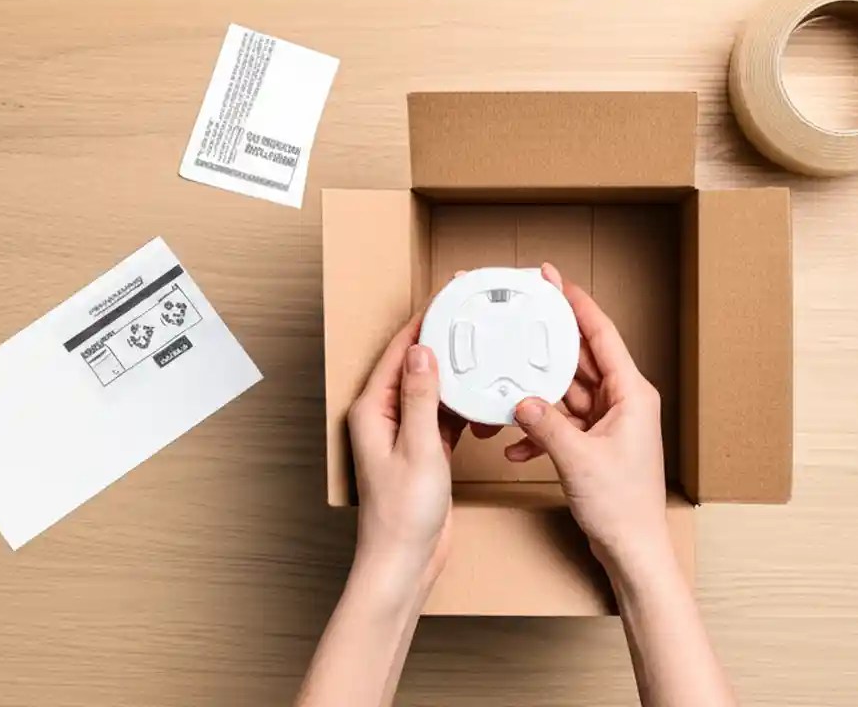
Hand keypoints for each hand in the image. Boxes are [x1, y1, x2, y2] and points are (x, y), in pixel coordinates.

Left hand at [347, 316, 464, 588]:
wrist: (404, 562)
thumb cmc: (402, 515)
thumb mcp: (418, 449)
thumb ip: (420, 398)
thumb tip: (422, 351)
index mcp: (373, 410)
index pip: (399, 351)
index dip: (423, 319)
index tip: (447, 295)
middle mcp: (384, 417)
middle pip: (415, 364)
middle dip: (442, 338)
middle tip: (470, 311)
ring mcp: (404, 434)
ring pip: (433, 389)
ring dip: (457, 373)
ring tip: (484, 349)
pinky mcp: (423, 450)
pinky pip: (444, 415)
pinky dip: (464, 406)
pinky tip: (485, 400)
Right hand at [506, 264, 670, 570]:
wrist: (632, 548)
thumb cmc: (622, 506)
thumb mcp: (577, 459)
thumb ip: (545, 425)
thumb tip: (521, 401)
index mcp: (632, 394)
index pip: (603, 336)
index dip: (578, 305)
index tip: (556, 281)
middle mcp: (624, 403)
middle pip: (582, 359)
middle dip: (552, 342)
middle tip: (526, 314)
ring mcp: (611, 424)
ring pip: (568, 393)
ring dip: (539, 394)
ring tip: (509, 381)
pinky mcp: (597, 444)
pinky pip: (563, 423)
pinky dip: (541, 430)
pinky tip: (517, 443)